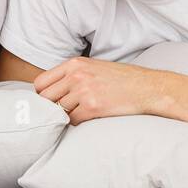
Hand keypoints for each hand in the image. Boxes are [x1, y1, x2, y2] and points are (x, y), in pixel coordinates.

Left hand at [34, 57, 166, 123]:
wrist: (147, 87)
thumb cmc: (121, 79)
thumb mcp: (93, 67)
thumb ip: (72, 75)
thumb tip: (51, 92)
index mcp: (74, 64)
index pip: (41, 83)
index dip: (42, 96)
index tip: (49, 103)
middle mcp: (76, 76)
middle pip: (45, 98)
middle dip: (50, 108)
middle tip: (59, 113)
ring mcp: (84, 91)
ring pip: (59, 111)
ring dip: (65, 116)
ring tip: (78, 114)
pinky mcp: (93, 107)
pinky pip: (73, 121)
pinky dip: (77, 123)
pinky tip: (87, 118)